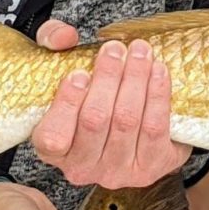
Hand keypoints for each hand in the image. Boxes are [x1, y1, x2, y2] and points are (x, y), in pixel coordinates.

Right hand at [29, 22, 192, 187]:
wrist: (127, 121)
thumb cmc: (86, 91)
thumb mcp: (59, 63)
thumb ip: (50, 41)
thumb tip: (65, 36)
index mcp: (52, 149)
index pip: (54, 137)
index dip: (67, 104)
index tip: (79, 73)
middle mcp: (81, 167)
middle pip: (96, 120)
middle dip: (108, 79)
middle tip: (115, 49)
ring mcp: (116, 173)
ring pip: (127, 121)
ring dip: (136, 80)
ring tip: (140, 52)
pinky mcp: (149, 168)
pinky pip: (155, 129)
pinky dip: (158, 96)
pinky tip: (158, 72)